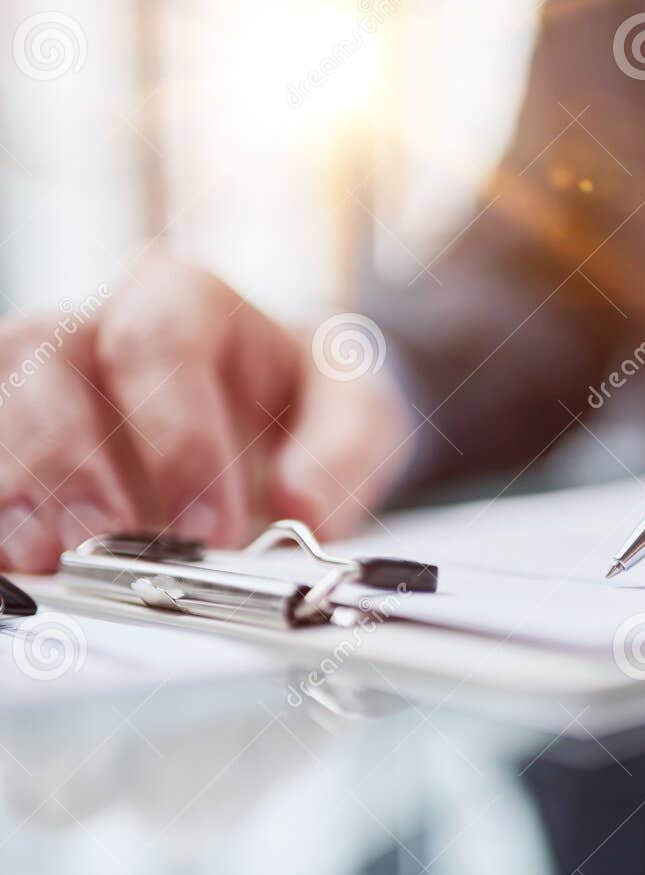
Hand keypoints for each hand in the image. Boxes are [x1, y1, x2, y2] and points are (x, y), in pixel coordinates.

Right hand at [0, 255, 408, 571]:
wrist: (273, 413)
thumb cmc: (302, 399)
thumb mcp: (358, 410)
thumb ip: (347, 449)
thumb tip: (305, 507)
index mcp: (183, 297)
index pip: (160, 343)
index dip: (178, 438)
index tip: (211, 526)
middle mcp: (98, 318)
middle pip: (53, 364)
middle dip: (81, 465)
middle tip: (112, 546)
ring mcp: (44, 370)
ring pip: (6, 401)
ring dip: (23, 485)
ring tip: (48, 558)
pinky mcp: (22, 425)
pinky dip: (3, 502)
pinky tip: (17, 554)